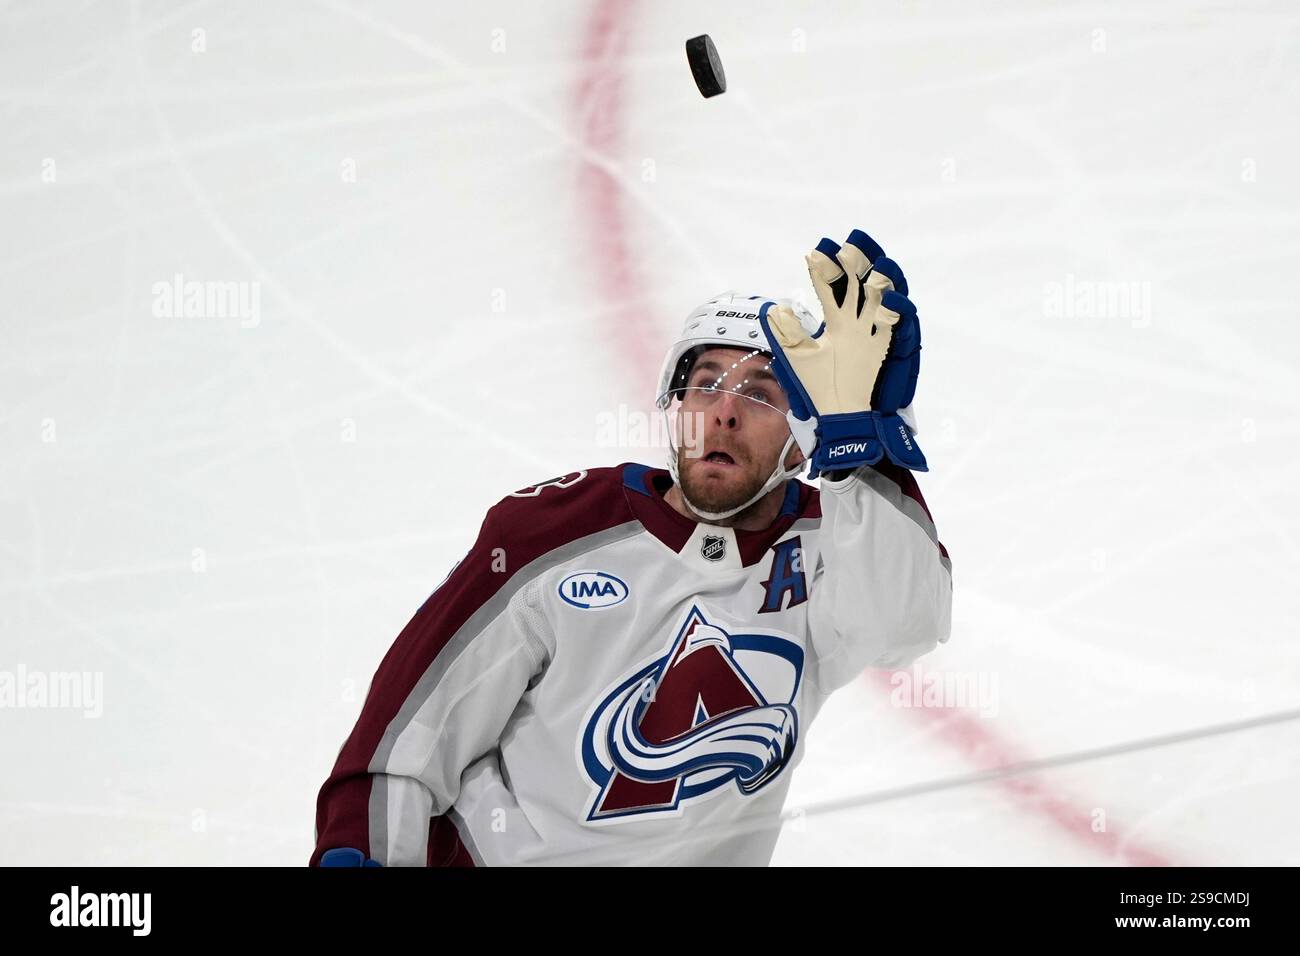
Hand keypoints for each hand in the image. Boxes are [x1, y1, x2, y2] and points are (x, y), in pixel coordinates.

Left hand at [759, 228, 925, 475]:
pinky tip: (888, 302)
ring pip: (883, 299)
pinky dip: (896, 314)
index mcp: (837, 321)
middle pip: (859, 285)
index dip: (824, 270)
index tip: (814, 251)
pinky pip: (897, 328)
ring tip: (875, 267)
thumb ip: (788, 333)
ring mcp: (873, 333)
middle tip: (846, 247)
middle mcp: (857, 322)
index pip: (831, 288)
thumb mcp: (798, 357)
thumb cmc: (820, 386)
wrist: (842, 415)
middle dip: (856, 265)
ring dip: (882, 282)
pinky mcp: (886, 350)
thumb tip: (772, 309)